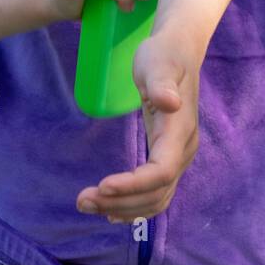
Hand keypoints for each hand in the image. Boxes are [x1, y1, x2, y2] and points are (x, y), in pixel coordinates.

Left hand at [76, 31, 199, 223]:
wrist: (177, 53)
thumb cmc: (163, 55)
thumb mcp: (157, 63)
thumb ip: (161, 83)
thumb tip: (169, 103)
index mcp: (180, 130)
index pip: (161, 171)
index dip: (133, 185)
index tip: (102, 185)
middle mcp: (183, 149)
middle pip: (156, 192)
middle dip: (120, 201)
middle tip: (81, 200)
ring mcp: (178, 156)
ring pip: (156, 198)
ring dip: (123, 207)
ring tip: (87, 204)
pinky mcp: (168, 157)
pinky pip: (156, 193)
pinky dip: (134, 205)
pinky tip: (111, 211)